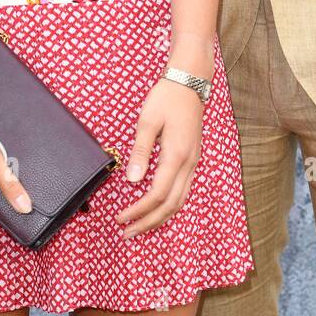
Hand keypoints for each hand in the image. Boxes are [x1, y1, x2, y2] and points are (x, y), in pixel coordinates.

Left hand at [115, 77, 203, 238]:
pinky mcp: (193, 159)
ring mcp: (194, 163)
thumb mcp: (147, 121)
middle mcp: (189, 164)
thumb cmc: (166, 98)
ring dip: (160, 218)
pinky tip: (156, 209)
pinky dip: (169, 206)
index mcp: (176, 155)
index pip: (157, 194)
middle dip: (148, 223)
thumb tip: (133, 180)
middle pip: (171, 205)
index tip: (121, 218)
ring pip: (180, 201)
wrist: (189, 82)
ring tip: (140, 227)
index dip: (139, 211)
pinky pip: (183, 191)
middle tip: (127, 233)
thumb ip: (141, 152)